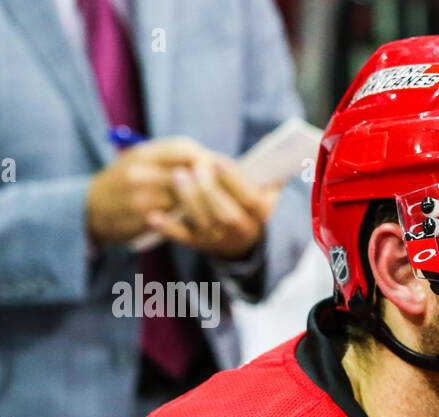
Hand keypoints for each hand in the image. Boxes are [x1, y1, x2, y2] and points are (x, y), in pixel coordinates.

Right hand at [84, 137, 204, 243]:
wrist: (88, 209)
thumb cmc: (122, 183)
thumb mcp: (140, 161)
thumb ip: (169, 158)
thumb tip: (208, 159)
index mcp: (143, 153)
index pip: (185, 148)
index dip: (205, 158)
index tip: (215, 169)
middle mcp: (141, 171)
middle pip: (191, 173)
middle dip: (210, 183)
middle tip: (222, 192)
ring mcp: (141, 196)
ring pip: (188, 198)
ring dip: (203, 204)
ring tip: (214, 207)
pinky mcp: (142, 219)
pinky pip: (177, 219)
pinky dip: (190, 219)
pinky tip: (197, 220)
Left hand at [146, 153, 281, 259]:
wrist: (240, 235)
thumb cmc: (248, 199)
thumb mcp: (265, 187)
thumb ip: (271, 171)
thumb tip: (284, 150)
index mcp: (261, 213)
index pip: (250, 198)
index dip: (233, 179)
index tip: (216, 160)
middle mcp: (243, 229)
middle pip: (226, 214)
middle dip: (209, 190)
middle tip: (193, 168)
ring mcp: (220, 238)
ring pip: (204, 224)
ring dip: (189, 201)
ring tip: (177, 177)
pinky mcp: (200, 244)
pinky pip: (183, 238)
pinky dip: (168, 229)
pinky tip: (153, 216)